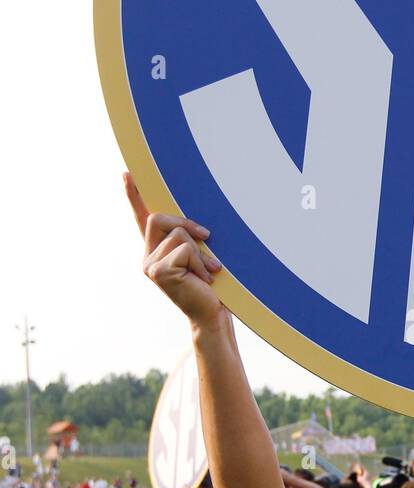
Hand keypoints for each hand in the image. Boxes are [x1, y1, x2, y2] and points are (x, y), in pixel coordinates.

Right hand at [124, 174, 223, 325]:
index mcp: (158, 250)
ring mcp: (150, 265)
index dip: (134, 196)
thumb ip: (190, 238)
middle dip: (187, 223)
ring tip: (209, 271)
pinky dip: (201, 262)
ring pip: (178, 234)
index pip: (142, 218)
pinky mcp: (158, 271)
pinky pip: (184, 249)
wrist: (211, 313)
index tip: (127, 174)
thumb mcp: (200, 255)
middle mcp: (148, 256)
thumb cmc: (211, 285)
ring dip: (201, 251)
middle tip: (208, 236)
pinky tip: (204, 279)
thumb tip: (195, 222)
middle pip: (159, 218)